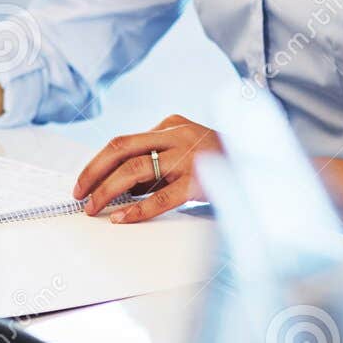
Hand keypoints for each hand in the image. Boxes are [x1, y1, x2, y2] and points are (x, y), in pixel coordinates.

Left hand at [73, 114, 223, 223]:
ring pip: (135, 170)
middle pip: (121, 148)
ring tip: (94, 208)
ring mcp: (187, 157)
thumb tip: (123, 185)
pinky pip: (160, 198)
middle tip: (79, 193)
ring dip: (108, 190)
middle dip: (94, 172)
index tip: (83, 181)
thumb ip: (160, 158)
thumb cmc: (221, 160)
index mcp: (171, 124)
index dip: (98, 162)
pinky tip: (122, 219)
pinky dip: (137, 210)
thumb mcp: (187, 147)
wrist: (262, 165)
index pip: (123, 141)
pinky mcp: (197, 182)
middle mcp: (176, 135)